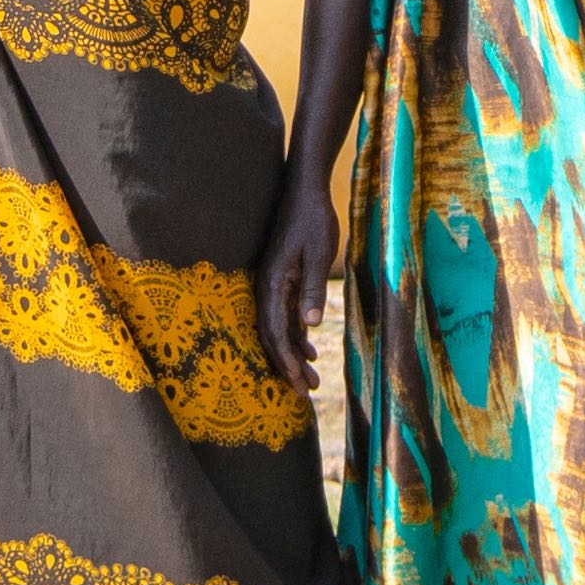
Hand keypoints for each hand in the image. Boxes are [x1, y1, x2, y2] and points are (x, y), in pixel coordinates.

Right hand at [255, 176, 335, 392]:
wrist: (305, 191)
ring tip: (311, 379)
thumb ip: (313, 288)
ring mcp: (272, 284)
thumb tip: (309, 325)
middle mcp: (265, 287)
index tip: (299, 385)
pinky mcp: (281, 280)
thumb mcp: (319, 254)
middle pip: (271, 337)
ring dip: (292, 355)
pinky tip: (310, 350)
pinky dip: (295, 335)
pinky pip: (283, 316)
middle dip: (287, 367)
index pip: (275, 333)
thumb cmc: (314, 219)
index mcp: (272, 283)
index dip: (286, 362)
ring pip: (277, 329)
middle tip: (305, 393)